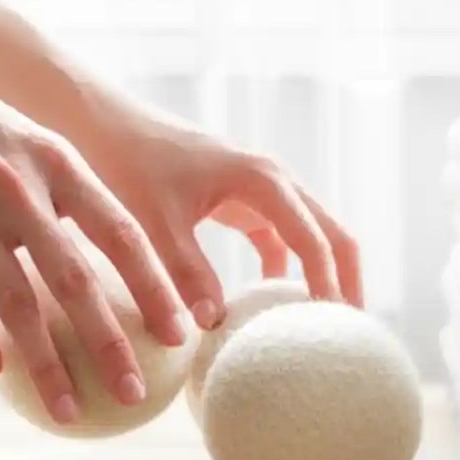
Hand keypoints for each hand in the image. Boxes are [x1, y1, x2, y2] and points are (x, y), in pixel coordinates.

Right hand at [0, 37, 185, 423]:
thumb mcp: (36, 143)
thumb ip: (74, 197)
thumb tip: (121, 254)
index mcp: (60, 166)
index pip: (122, 235)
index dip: (155, 287)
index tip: (180, 333)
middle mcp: (20, 191)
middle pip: (75, 280)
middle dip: (109, 342)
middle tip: (136, 392)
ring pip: (14, 304)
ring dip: (45, 364)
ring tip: (69, 410)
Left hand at [71, 97, 362, 328]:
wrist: (106, 126)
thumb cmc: (129, 165)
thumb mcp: (155, 222)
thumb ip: (185, 271)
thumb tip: (213, 324)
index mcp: (262, 180)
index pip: (313, 238)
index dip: (328, 283)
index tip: (334, 327)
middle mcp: (274, 180)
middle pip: (333, 232)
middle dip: (348, 280)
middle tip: (353, 333)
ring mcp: (264, 189)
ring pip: (314, 234)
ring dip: (324, 274)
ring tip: (325, 327)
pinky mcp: (246, 200)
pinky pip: (283, 239)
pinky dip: (288, 271)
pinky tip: (274, 309)